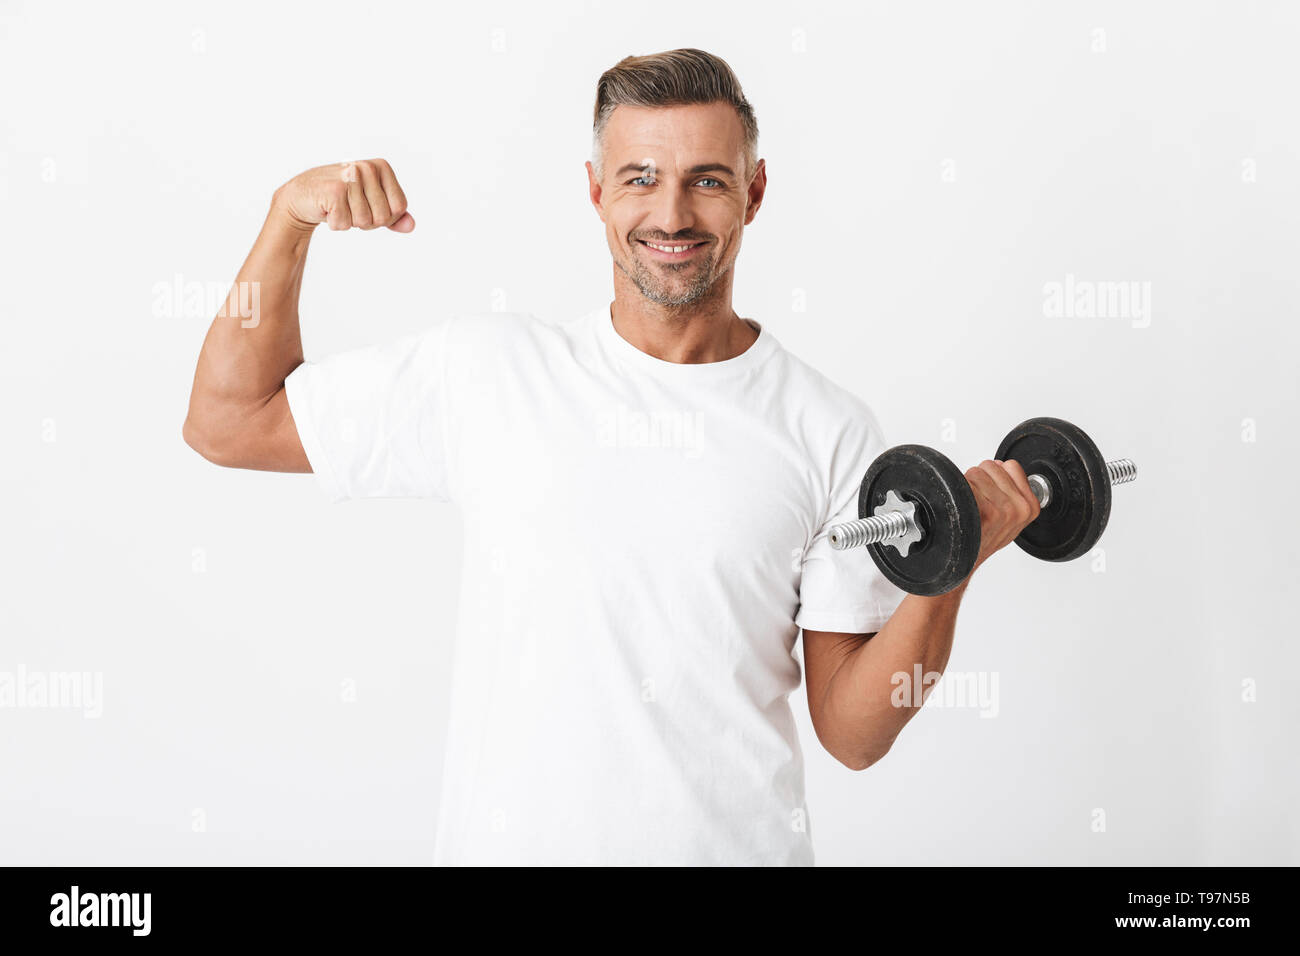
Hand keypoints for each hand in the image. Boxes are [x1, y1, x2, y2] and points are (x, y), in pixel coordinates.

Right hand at [272, 159, 414, 232]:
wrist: (303, 197)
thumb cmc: (340, 199)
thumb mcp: (371, 204)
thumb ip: (394, 215)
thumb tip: (411, 225)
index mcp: (381, 167)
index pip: (399, 208)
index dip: (385, 217)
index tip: (366, 205)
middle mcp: (367, 167)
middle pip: (383, 217)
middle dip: (366, 221)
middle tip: (349, 207)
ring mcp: (351, 177)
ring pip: (364, 222)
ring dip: (350, 222)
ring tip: (338, 207)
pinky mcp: (334, 191)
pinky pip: (345, 224)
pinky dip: (335, 224)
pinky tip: (327, 209)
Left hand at [964, 459, 1040, 572]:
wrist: (966, 560)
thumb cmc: (985, 538)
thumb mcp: (1011, 518)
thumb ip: (1011, 490)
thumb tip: (999, 466)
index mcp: (1030, 506)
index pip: (1011, 466)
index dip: (995, 474)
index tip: (991, 490)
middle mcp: (1019, 508)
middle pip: (990, 466)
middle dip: (979, 478)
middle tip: (976, 500)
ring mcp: (1004, 510)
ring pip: (976, 473)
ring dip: (967, 484)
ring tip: (970, 505)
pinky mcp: (986, 512)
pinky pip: (967, 484)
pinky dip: (958, 492)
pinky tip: (963, 508)